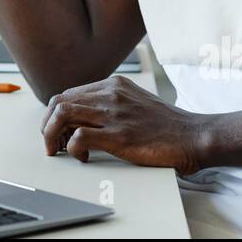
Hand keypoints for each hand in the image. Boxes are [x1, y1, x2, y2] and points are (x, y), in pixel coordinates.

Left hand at [40, 75, 209, 174]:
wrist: (193, 135)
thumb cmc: (167, 125)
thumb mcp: (135, 102)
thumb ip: (112, 103)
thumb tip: (83, 118)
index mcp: (114, 85)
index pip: (69, 93)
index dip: (55, 114)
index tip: (57, 131)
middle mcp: (110, 94)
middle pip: (60, 101)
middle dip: (47, 124)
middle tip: (51, 143)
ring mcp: (114, 113)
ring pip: (63, 114)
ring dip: (52, 135)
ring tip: (58, 150)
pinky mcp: (119, 136)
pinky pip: (79, 137)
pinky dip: (72, 148)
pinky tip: (83, 157)